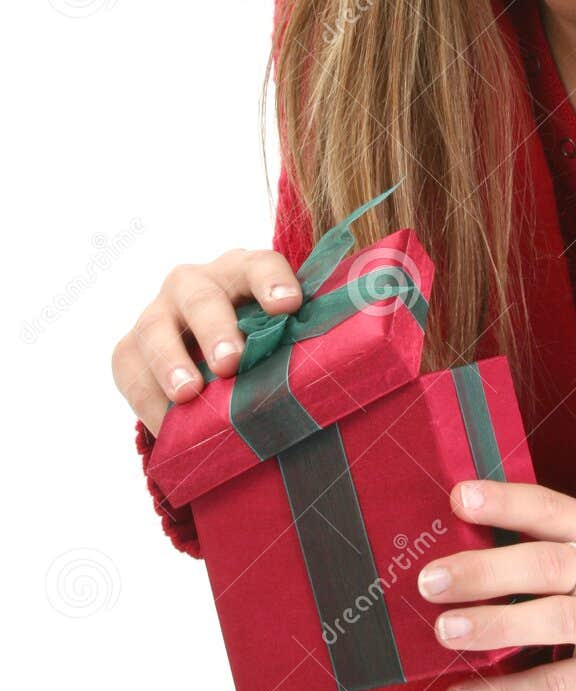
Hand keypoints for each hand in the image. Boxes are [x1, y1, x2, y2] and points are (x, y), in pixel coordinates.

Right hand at [110, 248, 304, 436]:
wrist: (211, 367)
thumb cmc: (259, 349)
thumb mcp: (278, 337)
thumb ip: (297, 344)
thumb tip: (332, 374)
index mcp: (241, 273)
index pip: (259, 265)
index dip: (273, 281)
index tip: (289, 306)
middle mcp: (196, 284)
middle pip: (202, 297)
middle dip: (216, 329)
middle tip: (231, 363)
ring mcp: (159, 312)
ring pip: (156, 329)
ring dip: (171, 362)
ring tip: (188, 394)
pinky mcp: (130, 347)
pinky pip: (128, 367)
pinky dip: (146, 397)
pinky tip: (165, 425)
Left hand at [417, 478, 575, 690]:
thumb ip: (544, 544)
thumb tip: (459, 542)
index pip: (550, 510)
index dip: (505, 502)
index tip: (458, 497)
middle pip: (547, 565)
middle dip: (485, 570)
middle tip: (431, 580)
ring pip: (553, 621)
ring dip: (494, 625)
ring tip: (445, 630)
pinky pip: (554, 686)